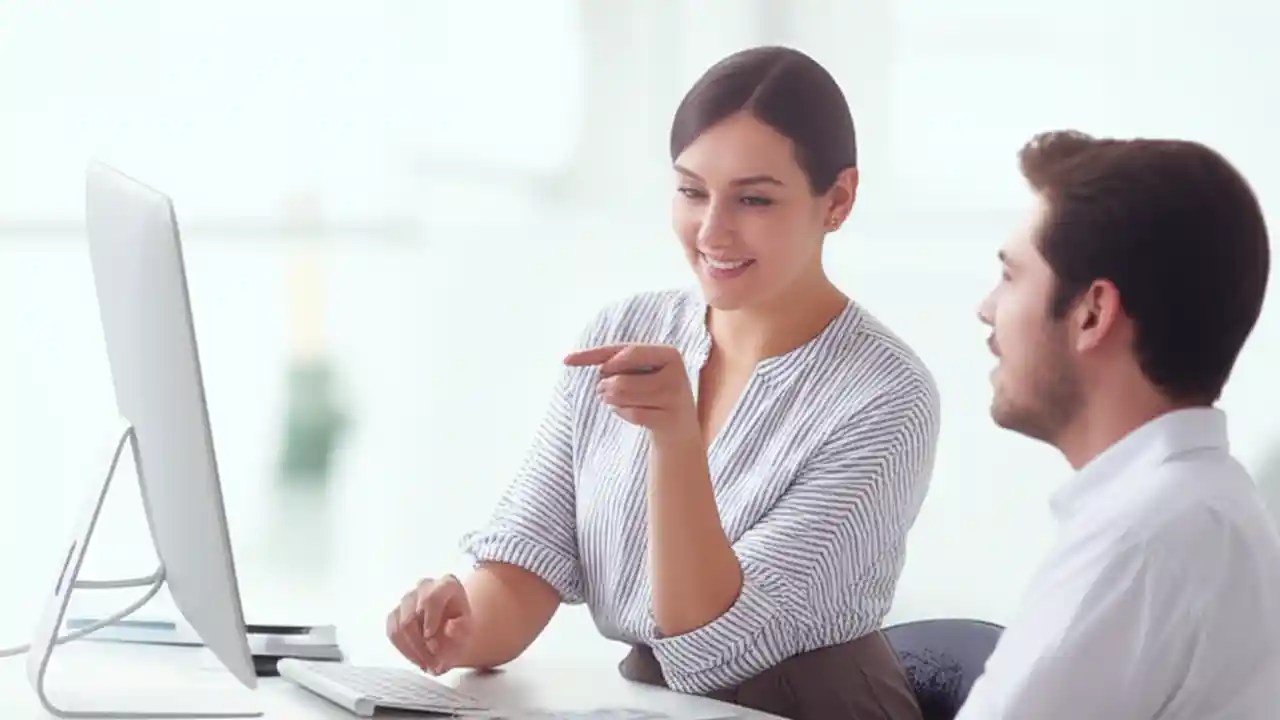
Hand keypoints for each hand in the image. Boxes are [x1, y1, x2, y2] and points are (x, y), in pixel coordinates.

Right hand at [385, 575, 472, 674]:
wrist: (451, 626)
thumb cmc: (461, 625)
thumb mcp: (468, 628)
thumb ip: (462, 628)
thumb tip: (450, 628)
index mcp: (446, 585)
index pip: (431, 598)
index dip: (429, 619)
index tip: (431, 638)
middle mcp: (424, 587)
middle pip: (411, 616)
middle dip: (420, 644)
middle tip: (433, 662)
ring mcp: (407, 599)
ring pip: (399, 626)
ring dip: (412, 650)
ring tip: (427, 664)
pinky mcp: (395, 613)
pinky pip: (392, 633)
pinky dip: (404, 650)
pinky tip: (417, 659)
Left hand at [564, 344, 696, 435]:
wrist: (680, 429)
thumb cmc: (654, 392)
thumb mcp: (641, 371)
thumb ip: (617, 361)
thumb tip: (578, 358)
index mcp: (670, 354)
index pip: (628, 351)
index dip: (597, 355)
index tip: (567, 360)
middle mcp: (676, 374)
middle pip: (621, 378)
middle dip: (604, 386)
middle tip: (602, 391)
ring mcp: (674, 398)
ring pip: (622, 396)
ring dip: (610, 400)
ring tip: (613, 400)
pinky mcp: (668, 420)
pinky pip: (630, 414)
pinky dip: (621, 413)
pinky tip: (626, 413)